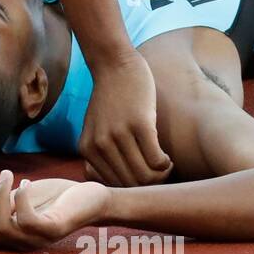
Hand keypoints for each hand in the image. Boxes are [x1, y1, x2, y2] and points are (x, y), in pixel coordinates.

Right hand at [0, 168, 110, 251]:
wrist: (91, 200)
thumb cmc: (52, 200)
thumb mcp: (18, 200)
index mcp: (9, 240)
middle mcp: (20, 245)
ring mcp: (36, 240)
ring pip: (2, 226)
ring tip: (5, 173)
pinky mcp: (53, 229)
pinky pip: (27, 219)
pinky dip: (21, 198)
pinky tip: (26, 183)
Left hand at [79, 53, 170, 186]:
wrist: (114, 65)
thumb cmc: (110, 100)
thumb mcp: (95, 129)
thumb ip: (100, 155)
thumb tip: (118, 188)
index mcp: (86, 150)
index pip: (112, 186)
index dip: (131, 188)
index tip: (143, 180)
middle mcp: (99, 145)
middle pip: (130, 185)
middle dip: (149, 186)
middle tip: (159, 175)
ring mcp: (118, 135)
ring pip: (145, 177)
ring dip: (161, 176)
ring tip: (164, 165)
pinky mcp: (139, 124)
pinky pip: (156, 160)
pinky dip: (165, 164)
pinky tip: (166, 156)